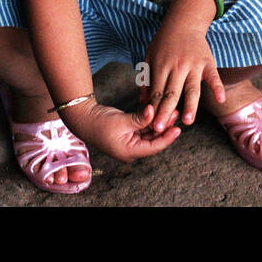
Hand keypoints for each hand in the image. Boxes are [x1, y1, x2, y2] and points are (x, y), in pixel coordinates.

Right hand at [59, 98, 180, 161]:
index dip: (167, 138)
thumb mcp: (121, 121)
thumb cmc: (100, 122)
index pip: (153, 147)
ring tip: (170, 110)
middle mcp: (131, 149)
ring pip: (148, 132)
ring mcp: (129, 141)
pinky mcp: (127, 133)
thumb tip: (155, 112)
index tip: (178, 129)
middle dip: (165, 127)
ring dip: (158, 122)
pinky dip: (149, 120)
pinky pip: (142, 127)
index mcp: (129, 152)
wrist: (83, 118)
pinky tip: (157, 110)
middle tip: (176, 114)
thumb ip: (140, 119)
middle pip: (153, 139)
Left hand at [141, 23, 225, 132]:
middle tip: (160, 130)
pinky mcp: (207, 62)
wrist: (184, 21)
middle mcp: (177, 66)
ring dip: (189, 105)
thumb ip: (146, 79)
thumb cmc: (165, 42)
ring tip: (187, 121)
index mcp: (161, 65)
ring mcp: (193, 64)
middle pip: (171, 93)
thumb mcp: (150, 56)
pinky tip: (220, 99)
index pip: (157, 91)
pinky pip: (213, 76)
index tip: (150, 126)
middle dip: (165, 112)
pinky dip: (217, 87)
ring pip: (192, 88)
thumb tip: (143, 101)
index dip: (153, 109)